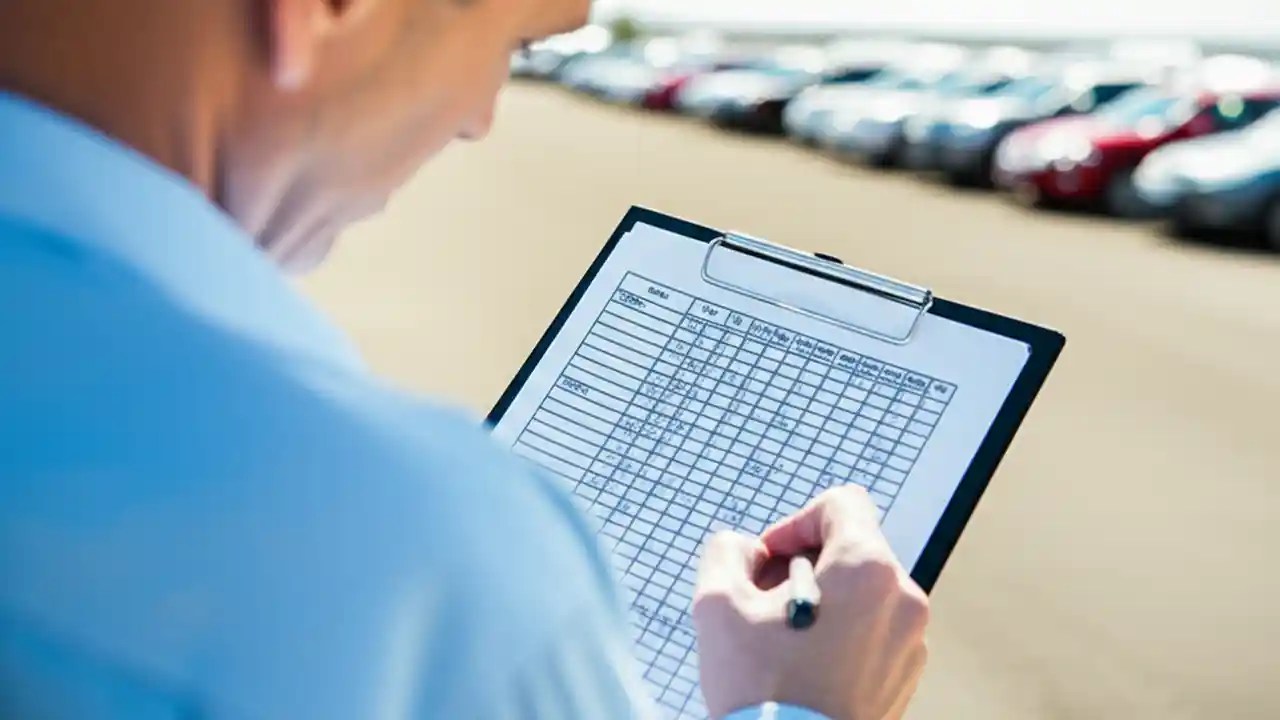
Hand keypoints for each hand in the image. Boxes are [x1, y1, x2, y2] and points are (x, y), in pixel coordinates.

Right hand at [691, 487, 929, 719]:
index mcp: (867, 570)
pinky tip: (805, 666)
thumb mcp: (718, 605)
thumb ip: (727, 552)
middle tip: (766, 602)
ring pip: (863, 593)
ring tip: (784, 640)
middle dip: (805, 566)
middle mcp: (902, 599)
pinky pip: (873, 632)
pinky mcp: (906, 676)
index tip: (771, 557)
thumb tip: (743, 550)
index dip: (797, 522)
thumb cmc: (764, 692)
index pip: (843, 504)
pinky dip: (842, 635)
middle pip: (852, 550)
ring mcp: (910, 641)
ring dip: (823, 602)